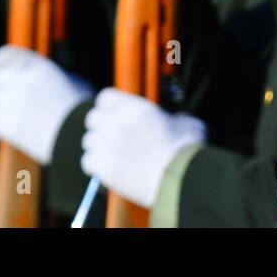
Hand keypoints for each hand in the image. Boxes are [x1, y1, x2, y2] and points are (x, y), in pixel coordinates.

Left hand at [0, 46, 93, 163]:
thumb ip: (44, 74)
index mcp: (37, 66)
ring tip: (6, 114)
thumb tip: (27, 74)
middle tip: (4, 98)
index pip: (3, 55)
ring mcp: (12, 101)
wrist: (77, 135)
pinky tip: (1, 125)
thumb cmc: (78, 109)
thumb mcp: (68, 80)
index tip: (1, 72)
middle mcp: (21, 80)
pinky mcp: (5, 123)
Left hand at [80, 88, 205, 208]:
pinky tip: (109, 166)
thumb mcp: (188, 123)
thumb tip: (174, 119)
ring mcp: (109, 146)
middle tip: (113, 133)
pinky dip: (96, 164)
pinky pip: (87, 161)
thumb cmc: (186, 151)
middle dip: (101, 125)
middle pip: (92, 118)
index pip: (105, 97)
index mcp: (136, 109)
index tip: (115, 112)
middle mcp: (118, 124)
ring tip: (112, 152)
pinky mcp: (105, 168)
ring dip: (98, 145)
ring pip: (89, 140)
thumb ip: (175, 117)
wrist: (179, 180)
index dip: (109, 105)